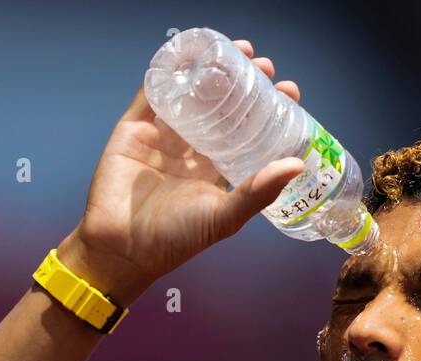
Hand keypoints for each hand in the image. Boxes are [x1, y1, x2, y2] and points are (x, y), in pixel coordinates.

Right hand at [59, 38, 305, 304]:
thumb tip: (297, 164)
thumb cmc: (177, 238)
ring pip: (191, 94)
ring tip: (238, 53)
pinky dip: (168, 72)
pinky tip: (189, 54)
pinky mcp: (134, 129)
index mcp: (216, 169)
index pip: (247, 131)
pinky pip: (152, 93)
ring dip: (211, 71)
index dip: (267, 109)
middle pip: (222, 106)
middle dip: (244, 82)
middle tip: (264, 67)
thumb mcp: (225, 216)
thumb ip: (258, 190)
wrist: (123, 249)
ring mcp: (162, 136)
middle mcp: (192, 149)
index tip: (288, 91)